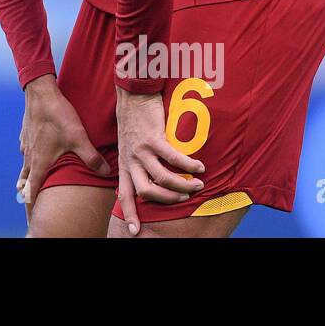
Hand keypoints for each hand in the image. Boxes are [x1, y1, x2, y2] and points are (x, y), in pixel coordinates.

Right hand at [16, 74, 111, 220]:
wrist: (40, 92)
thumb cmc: (58, 116)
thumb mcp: (78, 137)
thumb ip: (91, 157)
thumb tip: (105, 172)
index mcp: (40, 162)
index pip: (31, 190)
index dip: (31, 204)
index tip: (31, 216)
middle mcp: (29, 156)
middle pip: (24, 180)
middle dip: (28, 192)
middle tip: (31, 203)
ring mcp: (25, 144)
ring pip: (24, 165)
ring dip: (27, 175)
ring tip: (33, 181)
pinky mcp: (25, 133)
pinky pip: (25, 151)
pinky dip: (29, 158)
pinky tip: (36, 153)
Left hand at [114, 86, 204, 234]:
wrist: (132, 93)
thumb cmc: (134, 119)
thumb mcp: (128, 144)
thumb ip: (136, 161)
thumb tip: (150, 178)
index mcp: (125, 164)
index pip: (124, 194)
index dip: (130, 214)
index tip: (135, 232)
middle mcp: (131, 159)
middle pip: (146, 192)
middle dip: (167, 200)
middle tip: (184, 199)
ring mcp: (141, 149)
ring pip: (162, 178)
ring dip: (183, 185)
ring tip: (198, 185)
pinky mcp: (153, 137)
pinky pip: (174, 158)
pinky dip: (189, 165)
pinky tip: (200, 166)